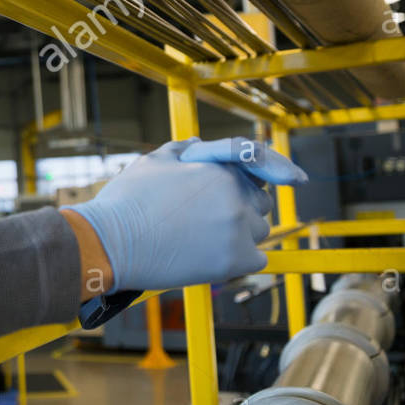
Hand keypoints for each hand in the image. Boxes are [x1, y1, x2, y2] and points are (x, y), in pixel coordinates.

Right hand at [62, 137, 306, 292]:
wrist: (110, 243)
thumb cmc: (126, 203)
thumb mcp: (152, 162)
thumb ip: (182, 150)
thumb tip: (199, 145)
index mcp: (219, 168)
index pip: (261, 164)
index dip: (275, 170)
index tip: (294, 178)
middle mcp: (235, 195)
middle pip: (260, 201)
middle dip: (242, 206)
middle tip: (209, 218)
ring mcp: (238, 227)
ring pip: (259, 230)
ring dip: (241, 233)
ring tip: (202, 239)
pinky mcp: (236, 259)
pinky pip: (257, 258)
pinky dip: (240, 258)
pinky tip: (211, 257)